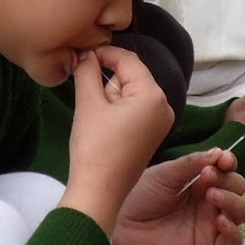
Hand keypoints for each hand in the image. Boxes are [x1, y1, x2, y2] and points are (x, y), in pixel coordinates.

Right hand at [61, 45, 174, 234]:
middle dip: (107, 80)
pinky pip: (135, 109)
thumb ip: (86, 70)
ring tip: (95, 119)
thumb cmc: (94, 147)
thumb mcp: (88, 103)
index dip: (103, 53)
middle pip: (131, 76)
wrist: (99, 191)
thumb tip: (84, 53)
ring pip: (131, 92)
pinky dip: (117, 110)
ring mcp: (160, 122)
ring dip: (110, 97)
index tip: (80, 55)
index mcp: (153, 95)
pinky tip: (103, 126)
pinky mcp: (152, 134)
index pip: (128, 59)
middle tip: (88, 99)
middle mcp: (164, 106)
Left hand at [111, 149, 244, 244]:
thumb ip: (191, 164)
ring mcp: (210, 223)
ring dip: (234, 201)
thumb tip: (220, 152)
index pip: (227, 169)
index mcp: (201, 180)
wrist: (122, 227)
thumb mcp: (165, 174)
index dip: (230, 162)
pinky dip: (234, 229)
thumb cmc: (139, 196)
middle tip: (207, 177)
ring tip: (213, 196)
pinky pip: (234, 240)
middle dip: (229, 179)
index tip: (224, 159)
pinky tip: (220, 220)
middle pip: (238, 187)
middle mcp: (210, 200)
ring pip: (243, 211)